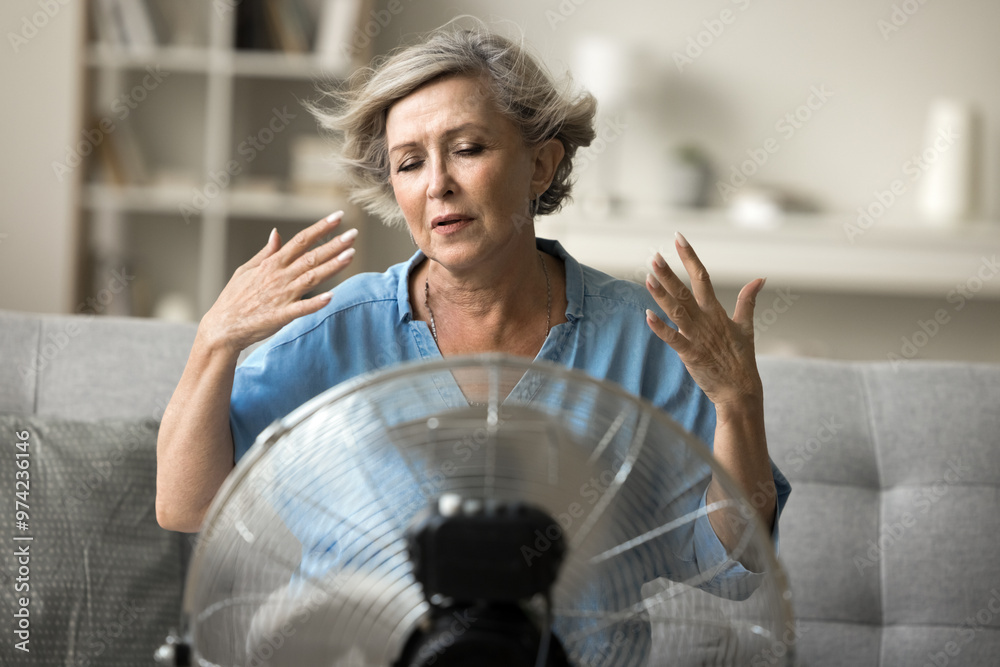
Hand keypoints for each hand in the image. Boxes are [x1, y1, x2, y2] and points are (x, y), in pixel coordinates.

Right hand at [198, 211, 357, 354]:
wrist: (222, 327)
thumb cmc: (233, 299)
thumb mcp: (246, 270)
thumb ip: (266, 253)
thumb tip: (276, 234)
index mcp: (272, 264)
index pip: (301, 241)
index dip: (321, 228)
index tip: (338, 217)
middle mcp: (279, 276)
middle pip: (311, 256)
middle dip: (334, 244)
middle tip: (354, 234)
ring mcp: (281, 295)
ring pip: (312, 277)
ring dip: (332, 266)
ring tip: (351, 255)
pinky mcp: (282, 315)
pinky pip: (302, 308)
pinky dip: (316, 302)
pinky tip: (332, 297)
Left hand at [643, 232, 765, 412]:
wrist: (741, 390)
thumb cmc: (741, 359)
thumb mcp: (746, 326)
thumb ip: (749, 300)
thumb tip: (760, 278)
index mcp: (717, 311)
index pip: (702, 277)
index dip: (690, 256)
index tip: (678, 238)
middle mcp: (706, 320)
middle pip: (685, 291)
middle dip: (669, 273)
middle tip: (654, 255)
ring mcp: (697, 337)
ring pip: (677, 311)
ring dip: (662, 295)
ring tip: (648, 277)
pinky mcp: (690, 355)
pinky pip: (674, 339)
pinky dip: (661, 328)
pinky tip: (647, 315)